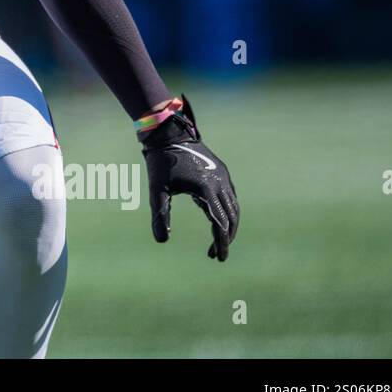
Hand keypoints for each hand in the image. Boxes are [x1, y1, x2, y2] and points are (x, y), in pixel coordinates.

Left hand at [139, 97, 239, 260]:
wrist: (169, 134)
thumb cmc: (160, 163)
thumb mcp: (157, 190)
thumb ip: (160, 215)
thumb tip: (162, 241)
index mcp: (206, 189)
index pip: (220, 223)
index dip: (221, 243)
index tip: (219, 258)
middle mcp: (220, 183)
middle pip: (232, 218)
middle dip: (226, 238)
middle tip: (216, 255)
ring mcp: (223, 177)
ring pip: (234, 208)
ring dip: (229, 225)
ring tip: (218, 241)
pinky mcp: (222, 172)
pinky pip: (230, 197)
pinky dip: (228, 212)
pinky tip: (216, 220)